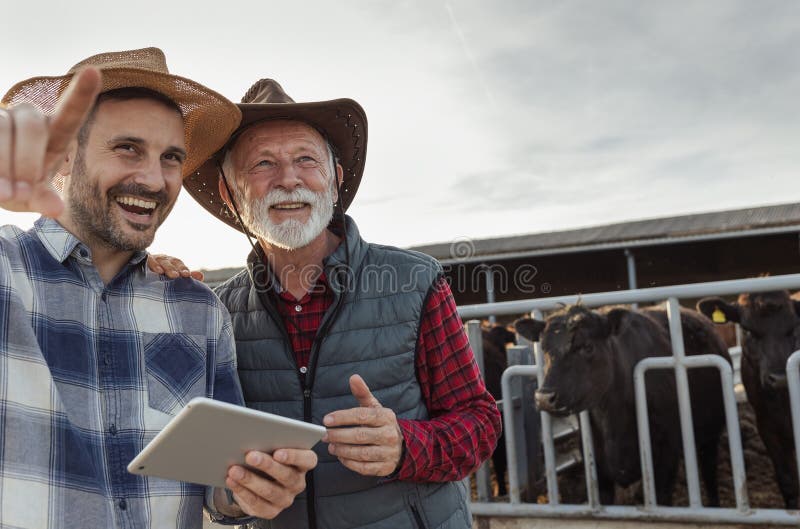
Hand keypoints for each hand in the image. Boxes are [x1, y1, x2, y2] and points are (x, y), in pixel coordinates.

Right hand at [0, 67, 101, 215]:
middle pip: (32, 126)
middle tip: (22, 193)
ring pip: (2, 128)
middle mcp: (30, 117)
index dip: (82, 93)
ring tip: (7, 194)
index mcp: (54, 134)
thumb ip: (44, 199)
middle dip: (27, 162)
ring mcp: (2, 115)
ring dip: (5, 165)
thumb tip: (55, 208)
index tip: (94, 71)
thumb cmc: (16, 188)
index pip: (71, 112)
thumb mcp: (32, 197)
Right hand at [147, 253, 203, 279]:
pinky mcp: (142, 262)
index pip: (178, 264)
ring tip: (162, 272)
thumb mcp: (175, 274)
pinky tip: (151, 269)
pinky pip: (146, 261)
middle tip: (176, 275)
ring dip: (160, 266)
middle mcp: (163, 259)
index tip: (187, 275)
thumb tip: (200, 276)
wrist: (143, 269)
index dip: (183, 269)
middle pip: (169, 262)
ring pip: (158, 261)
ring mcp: (153, 260)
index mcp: (172, 262)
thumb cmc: (163, 273)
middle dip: (172, 268)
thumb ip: (186, 275)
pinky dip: (150, 264)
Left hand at [221, 448, 316, 519]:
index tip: (278, 452)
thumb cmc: (268, 456)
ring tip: (234, 470)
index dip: (294, 456)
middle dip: (267, 465)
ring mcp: (285, 499)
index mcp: (304, 464)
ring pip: (269, 491)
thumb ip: (269, 441)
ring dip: (250, 479)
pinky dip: (242, 491)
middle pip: (286, 475)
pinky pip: (256, 503)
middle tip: (250, 456)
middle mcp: (297, 483)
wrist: (259, 481)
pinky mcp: (270, 511)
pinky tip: (231, 481)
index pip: (307, 460)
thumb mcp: (272, 447)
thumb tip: (252, 435)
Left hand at [322, 374, 403, 476]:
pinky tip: (341, 457)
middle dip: (339, 435)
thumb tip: (353, 377)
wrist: (403, 446)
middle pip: (359, 435)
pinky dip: (350, 463)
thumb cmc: (381, 424)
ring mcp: (388, 452)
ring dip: (342, 450)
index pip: (362, 415)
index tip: (326, 420)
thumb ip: (363, 393)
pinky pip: (364, 468)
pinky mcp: (385, 467)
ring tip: (330, 446)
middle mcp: (389, 434)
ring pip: (361, 453)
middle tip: (325, 435)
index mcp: (385, 417)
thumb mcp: (374, 407)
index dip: (342, 417)